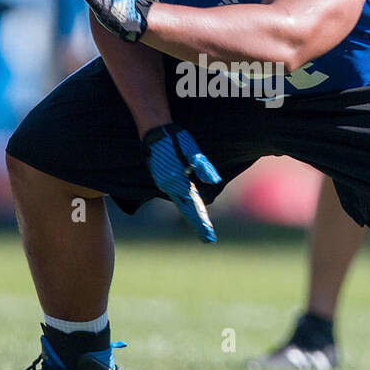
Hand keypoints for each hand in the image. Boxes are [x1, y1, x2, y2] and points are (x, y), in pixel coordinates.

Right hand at [143, 124, 220, 241]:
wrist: (154, 131)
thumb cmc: (175, 139)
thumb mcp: (192, 152)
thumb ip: (203, 167)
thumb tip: (215, 181)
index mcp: (176, 182)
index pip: (191, 207)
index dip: (201, 222)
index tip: (208, 237)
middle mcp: (168, 186)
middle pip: (187, 208)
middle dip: (198, 222)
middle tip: (208, 238)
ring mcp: (164, 182)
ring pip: (181, 201)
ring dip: (192, 212)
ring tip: (203, 226)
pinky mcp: (162, 177)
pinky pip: (176, 194)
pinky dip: (185, 201)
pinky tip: (191, 205)